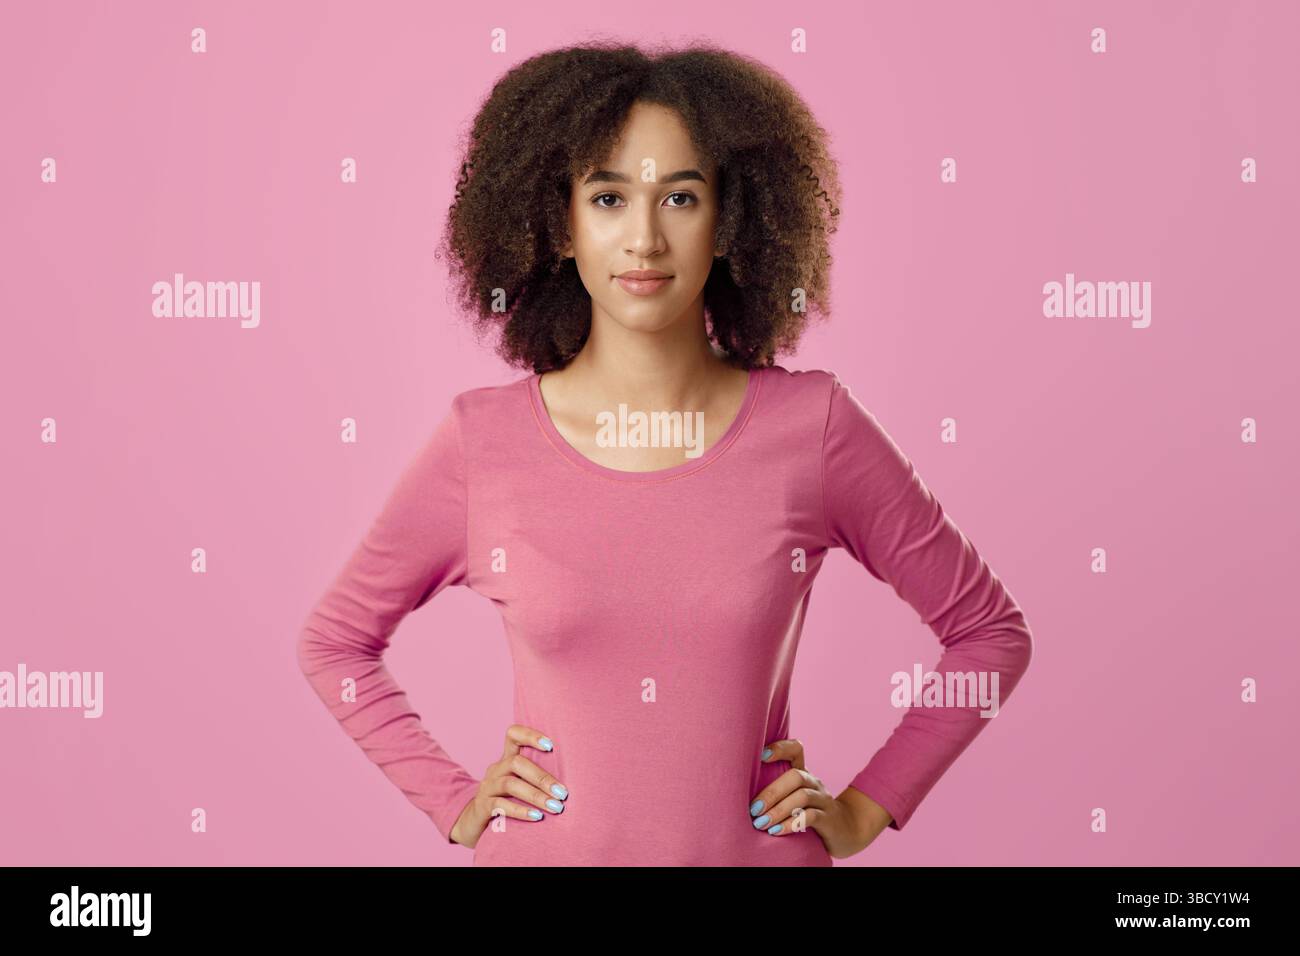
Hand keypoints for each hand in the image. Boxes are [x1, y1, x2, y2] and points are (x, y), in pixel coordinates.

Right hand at [449, 724, 569, 848]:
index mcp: (506, 759)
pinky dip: (520, 810)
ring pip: (510, 784)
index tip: (551, 745)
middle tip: (562, 793)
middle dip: (542, 778)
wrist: (474, 823)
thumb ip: (538, 777)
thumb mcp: (520, 784)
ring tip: (555, 807)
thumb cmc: (508, 800)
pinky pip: (500, 805)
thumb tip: (578, 778)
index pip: (513, 735)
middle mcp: (495, 769)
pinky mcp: (482, 806)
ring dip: (535, 795)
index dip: (530, 736)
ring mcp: (487, 787)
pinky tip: (536, 817)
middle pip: (516, 763)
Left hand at [748, 738, 893, 858]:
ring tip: (761, 823)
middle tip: (753, 809)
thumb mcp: (794, 797)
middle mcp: (814, 783)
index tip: (761, 756)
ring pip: (802, 796)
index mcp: (803, 774)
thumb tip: (738, 790)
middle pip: (795, 776)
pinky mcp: (829, 819)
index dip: (780, 748)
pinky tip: (777, 832)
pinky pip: (811, 817)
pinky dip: (791, 823)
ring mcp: (824, 800)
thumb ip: (775, 790)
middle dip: (771, 792)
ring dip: (778, 810)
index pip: (796, 749)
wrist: (846, 830)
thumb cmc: (809, 812)